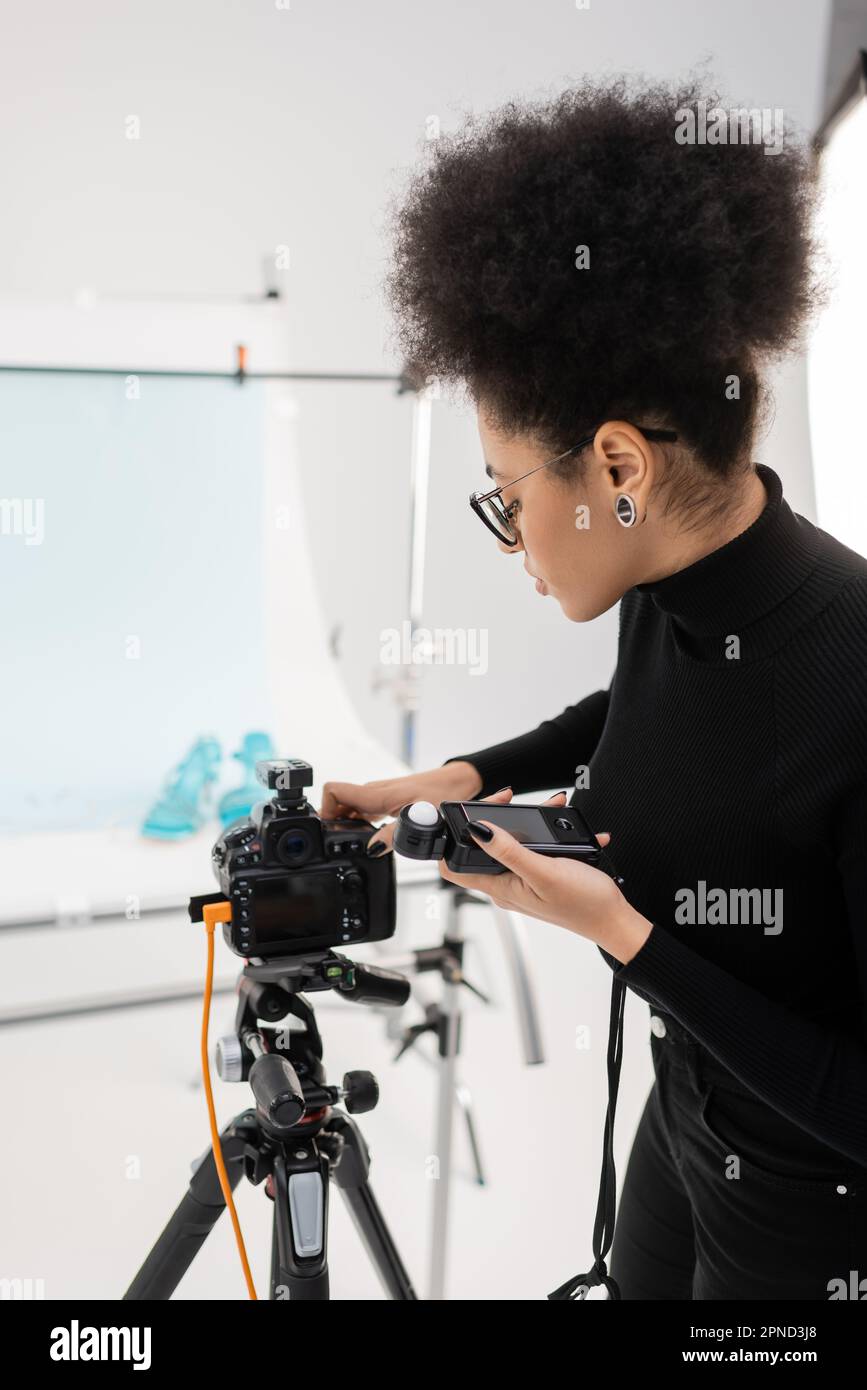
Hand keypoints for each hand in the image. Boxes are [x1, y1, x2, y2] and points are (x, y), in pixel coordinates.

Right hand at [319, 761, 482, 853]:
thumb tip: (372, 849)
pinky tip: (368, 839)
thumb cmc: (442, 793)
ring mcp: (377, 797)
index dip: (325, 810)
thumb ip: (394, 835)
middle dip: (333, 824)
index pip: (333, 791)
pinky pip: (361, 812)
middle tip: (339, 845)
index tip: (329, 831)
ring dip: (345, 826)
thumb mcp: (419, 818)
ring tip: (351, 845)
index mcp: (376, 793)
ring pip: (348, 809)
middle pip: (337, 804)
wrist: (456, 782)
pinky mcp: (384, 802)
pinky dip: (358, 826)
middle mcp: (372, 793)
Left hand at [438, 790, 648, 959]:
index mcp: (500, 887)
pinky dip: (550, 833)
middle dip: (496, 816)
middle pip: (484, 846)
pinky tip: (570, 826)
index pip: (455, 867)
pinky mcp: (541, 874)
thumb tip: (477, 830)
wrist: (614, 919)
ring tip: (553, 805)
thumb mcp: (544, 872)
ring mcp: (524, 879)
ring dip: (529, 820)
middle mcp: (507, 884)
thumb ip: (509, 851)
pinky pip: (536, 848)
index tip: (467, 816)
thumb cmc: (583, 904)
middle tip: (511, 799)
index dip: (452, 840)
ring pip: (512, 842)